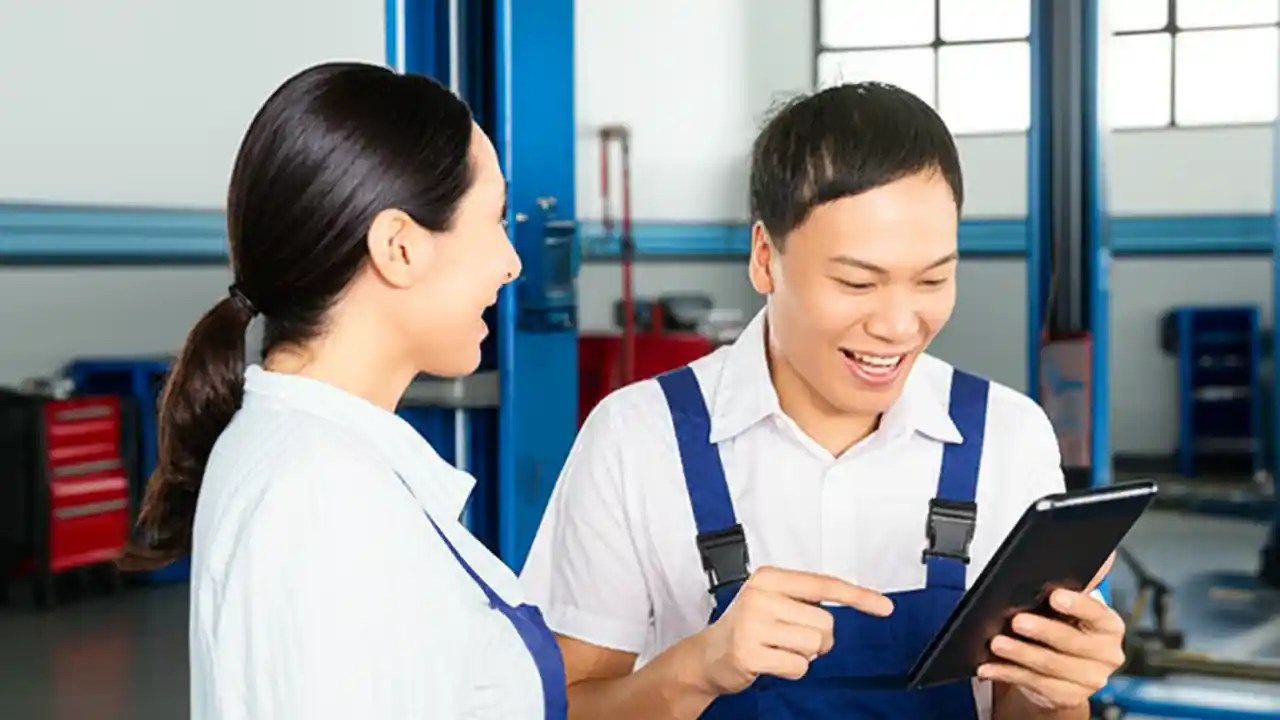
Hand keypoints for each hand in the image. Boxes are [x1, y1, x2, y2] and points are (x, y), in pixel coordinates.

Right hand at [693, 566, 893, 694]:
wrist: (708, 655)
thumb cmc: (747, 627)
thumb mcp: (773, 600)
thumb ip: (806, 598)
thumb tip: (854, 602)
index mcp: (769, 577)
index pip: (825, 584)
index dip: (859, 596)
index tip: (884, 606)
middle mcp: (760, 596)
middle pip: (825, 622)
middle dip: (817, 638)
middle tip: (791, 639)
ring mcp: (753, 624)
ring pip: (813, 644)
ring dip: (803, 654)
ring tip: (778, 649)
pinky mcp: (749, 651)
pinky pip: (798, 666)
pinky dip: (791, 670)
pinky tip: (771, 662)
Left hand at [979, 553, 1124, 710]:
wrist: (1066, 675)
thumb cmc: (1066, 629)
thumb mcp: (1071, 607)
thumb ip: (1077, 584)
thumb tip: (1097, 556)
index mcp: (1108, 626)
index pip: (1096, 613)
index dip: (1077, 605)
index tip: (1056, 596)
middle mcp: (1105, 655)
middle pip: (1071, 642)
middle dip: (1042, 630)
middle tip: (1017, 621)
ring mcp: (1088, 679)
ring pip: (1050, 665)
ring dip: (1020, 654)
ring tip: (997, 643)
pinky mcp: (1067, 696)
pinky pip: (1033, 684)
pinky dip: (1007, 673)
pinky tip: (990, 666)